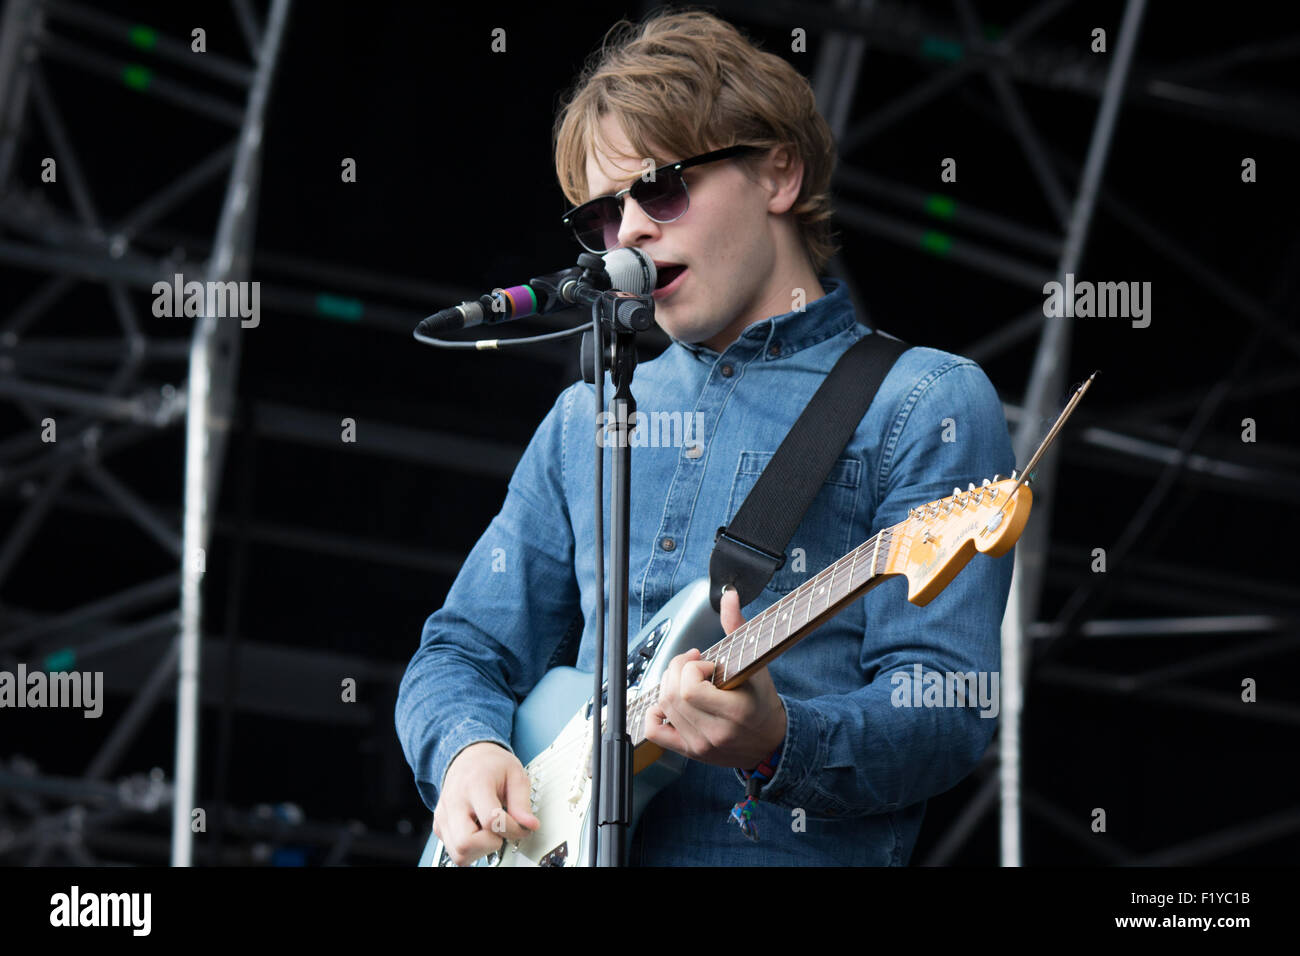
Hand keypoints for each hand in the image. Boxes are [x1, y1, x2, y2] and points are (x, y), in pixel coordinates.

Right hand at [433, 741, 538, 865]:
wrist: (468, 757)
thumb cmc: (492, 765)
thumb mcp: (515, 775)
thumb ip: (522, 803)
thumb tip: (530, 825)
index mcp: (475, 784)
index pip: (491, 820)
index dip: (512, 829)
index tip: (522, 826)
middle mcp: (455, 801)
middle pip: (465, 842)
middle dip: (490, 845)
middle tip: (500, 834)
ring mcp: (444, 815)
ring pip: (457, 853)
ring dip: (480, 851)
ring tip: (491, 834)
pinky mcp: (439, 825)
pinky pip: (452, 851)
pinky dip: (470, 850)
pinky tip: (480, 834)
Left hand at [643, 587, 786, 768]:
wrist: (770, 742)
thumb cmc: (762, 701)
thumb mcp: (755, 664)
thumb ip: (737, 627)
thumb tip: (728, 594)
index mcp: (735, 713)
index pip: (690, 690)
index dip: (692, 669)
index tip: (707, 664)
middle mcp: (715, 733)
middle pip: (672, 696)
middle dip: (677, 671)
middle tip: (693, 664)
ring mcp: (700, 745)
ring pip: (663, 707)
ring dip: (669, 685)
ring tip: (686, 678)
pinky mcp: (690, 752)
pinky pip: (655, 732)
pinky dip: (655, 711)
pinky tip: (669, 701)